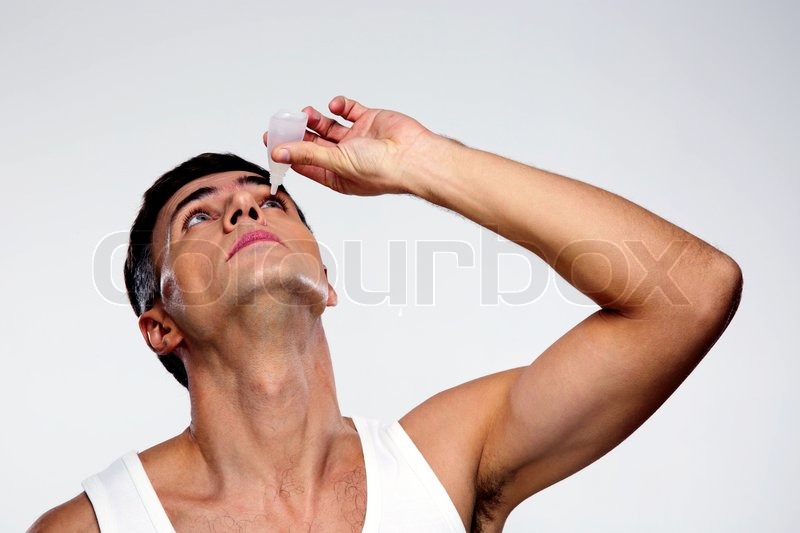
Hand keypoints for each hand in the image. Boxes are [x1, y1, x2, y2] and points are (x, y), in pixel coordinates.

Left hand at [263, 96, 436, 195]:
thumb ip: (307, 154)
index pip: (306, 163)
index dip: (288, 152)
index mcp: (337, 176)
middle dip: (300, 132)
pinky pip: (350, 110)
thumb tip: (279, 153)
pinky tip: (337, 106)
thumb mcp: (337, 163)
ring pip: (329, 126)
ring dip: (316, 118)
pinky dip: (340, 105)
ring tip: (309, 112)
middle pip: (314, 143)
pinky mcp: (369, 121)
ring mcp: (358, 139)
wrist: (413, 155)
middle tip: (286, 121)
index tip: (271, 140)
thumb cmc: (381, 170)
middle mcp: (346, 158)